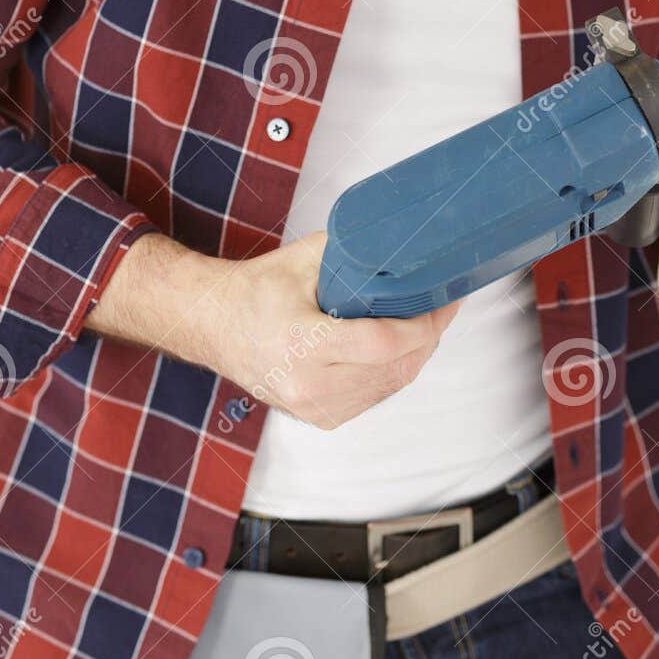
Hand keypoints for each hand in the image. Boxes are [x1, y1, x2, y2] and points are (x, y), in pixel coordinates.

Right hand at [87, 228, 461, 430]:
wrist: (215, 325)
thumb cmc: (257, 289)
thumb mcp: (304, 259)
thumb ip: (354, 251)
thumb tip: (402, 241)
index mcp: (303, 346)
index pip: (382, 345)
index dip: (421, 325)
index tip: (442, 299)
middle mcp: (309, 387)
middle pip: (394, 368)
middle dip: (428, 335)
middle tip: (443, 303)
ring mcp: (315, 408)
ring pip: (390, 386)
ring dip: (416, 355)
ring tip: (427, 319)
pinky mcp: (321, 417)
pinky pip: (374, 396)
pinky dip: (394, 371)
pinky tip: (401, 346)